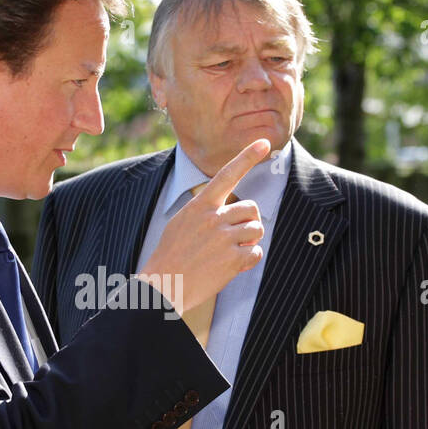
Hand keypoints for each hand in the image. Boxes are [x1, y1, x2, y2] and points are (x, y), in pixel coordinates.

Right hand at [136, 139, 269, 313]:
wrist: (163, 286)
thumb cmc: (170, 256)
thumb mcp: (181, 223)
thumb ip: (205, 212)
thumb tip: (231, 213)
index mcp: (199, 206)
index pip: (226, 175)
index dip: (247, 157)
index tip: (264, 142)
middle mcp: (214, 219)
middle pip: (251, 208)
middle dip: (250, 221)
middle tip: (238, 235)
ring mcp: (224, 239)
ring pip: (256, 230)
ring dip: (250, 240)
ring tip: (232, 251)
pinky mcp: (232, 260)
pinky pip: (256, 253)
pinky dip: (249, 260)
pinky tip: (232, 266)